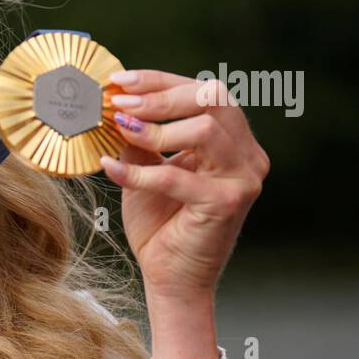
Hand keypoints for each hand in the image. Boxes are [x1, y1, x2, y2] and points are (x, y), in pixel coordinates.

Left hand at [98, 69, 270, 302]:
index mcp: (233, 139)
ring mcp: (242, 178)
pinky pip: (178, 177)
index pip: (204, 92)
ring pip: (204, 130)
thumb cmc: (160, 222)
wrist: (171, 277)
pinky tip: (111, 170)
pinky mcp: (226, 203)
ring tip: (120, 131)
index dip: (160, 81)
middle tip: (119, 104)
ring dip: (155, 128)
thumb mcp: (146, 166)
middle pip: (213, 99)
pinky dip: (140, 172)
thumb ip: (141, 135)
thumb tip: (116, 101)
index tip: (119, 81)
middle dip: (161, 96)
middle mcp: (247, 155)